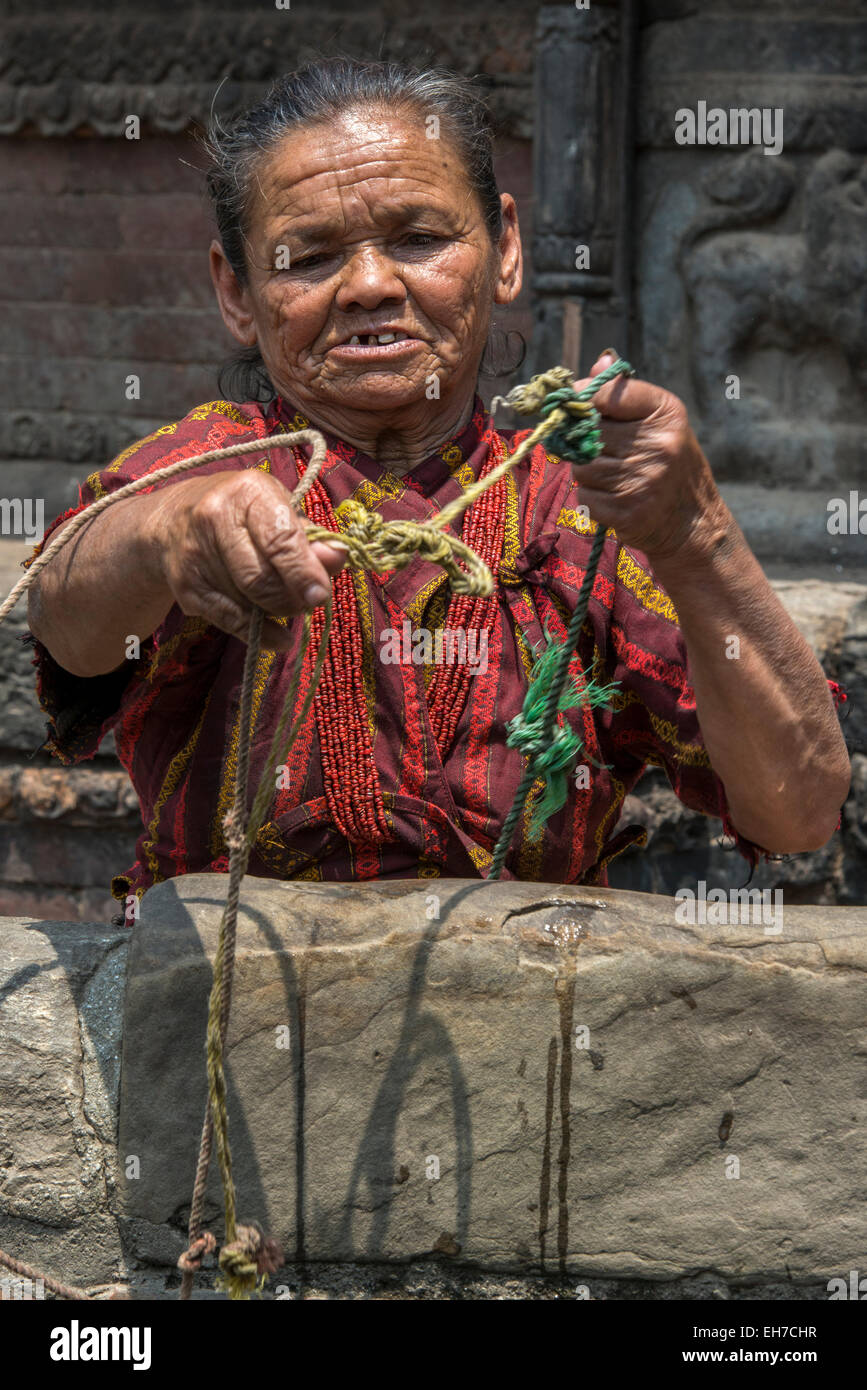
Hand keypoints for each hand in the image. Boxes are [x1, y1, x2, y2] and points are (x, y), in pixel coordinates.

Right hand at [147, 468, 347, 649]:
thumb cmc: (242, 513)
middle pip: (261, 579)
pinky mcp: (186, 587)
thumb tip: (338, 559)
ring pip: (248, 603)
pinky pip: (230, 621)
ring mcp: (195, 555)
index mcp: (248, 492)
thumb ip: (311, 537)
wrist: (172, 520)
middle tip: (307, 601)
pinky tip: (279, 637)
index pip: (279, 540)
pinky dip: (260, 634)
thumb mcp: (278, 510)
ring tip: (286, 602)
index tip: (320, 594)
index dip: (303, 572)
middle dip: (291, 598)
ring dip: (276, 612)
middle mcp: (215, 518)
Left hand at [568, 351, 729, 562]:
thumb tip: (599, 363)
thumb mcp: (660, 423)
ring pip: (582, 466)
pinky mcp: (627, 511)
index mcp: (666, 414)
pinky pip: (585, 496)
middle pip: (588, 433)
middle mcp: (658, 445)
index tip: (575, 401)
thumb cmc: (670, 464)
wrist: (694, 522)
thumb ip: (625, 395)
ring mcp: (642, 480)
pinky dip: (592, 497)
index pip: (608, 393)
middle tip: (598, 448)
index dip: (583, 396)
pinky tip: (614, 497)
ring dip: (587, 471)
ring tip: (612, 475)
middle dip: (584, 441)